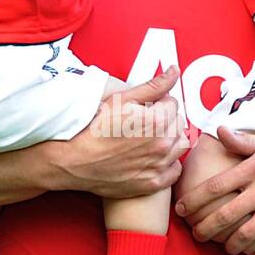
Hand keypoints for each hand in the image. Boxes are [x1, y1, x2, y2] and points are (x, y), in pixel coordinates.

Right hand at [48, 66, 188, 197]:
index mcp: (156, 121)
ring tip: (148, 138)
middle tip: (144, 122)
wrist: (75, 162)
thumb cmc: (93, 132)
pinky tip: (151, 157)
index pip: (173, 103)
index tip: (147, 107)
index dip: (159, 102)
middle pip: (178, 123)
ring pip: (179, 146)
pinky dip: (167, 163)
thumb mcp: (121, 100)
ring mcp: (159, 165)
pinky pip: (174, 170)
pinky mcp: (153, 183)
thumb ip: (152, 86)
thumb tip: (173, 72)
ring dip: (169, 139)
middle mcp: (161, 144)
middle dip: (165, 119)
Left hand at [174, 127, 254, 254]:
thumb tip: (219, 131)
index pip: (215, 186)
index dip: (194, 200)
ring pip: (246, 233)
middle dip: (205, 228)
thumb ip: (243, 141)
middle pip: (225, 214)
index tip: (181, 210)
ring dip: (230, 245)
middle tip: (196, 235)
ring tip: (225, 247)